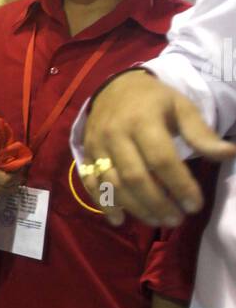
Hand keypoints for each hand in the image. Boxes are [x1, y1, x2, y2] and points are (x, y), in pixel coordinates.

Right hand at [82, 70, 235, 227]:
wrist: (116, 87)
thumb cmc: (155, 100)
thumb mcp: (181, 108)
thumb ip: (201, 134)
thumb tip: (229, 154)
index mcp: (142, 120)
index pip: (161, 159)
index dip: (179, 185)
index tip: (195, 205)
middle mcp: (115, 134)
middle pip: (135, 177)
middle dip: (157, 203)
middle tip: (176, 220)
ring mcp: (97, 145)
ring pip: (113, 185)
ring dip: (135, 208)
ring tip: (157, 220)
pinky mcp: (85, 154)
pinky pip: (91, 183)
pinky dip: (103, 204)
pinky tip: (119, 220)